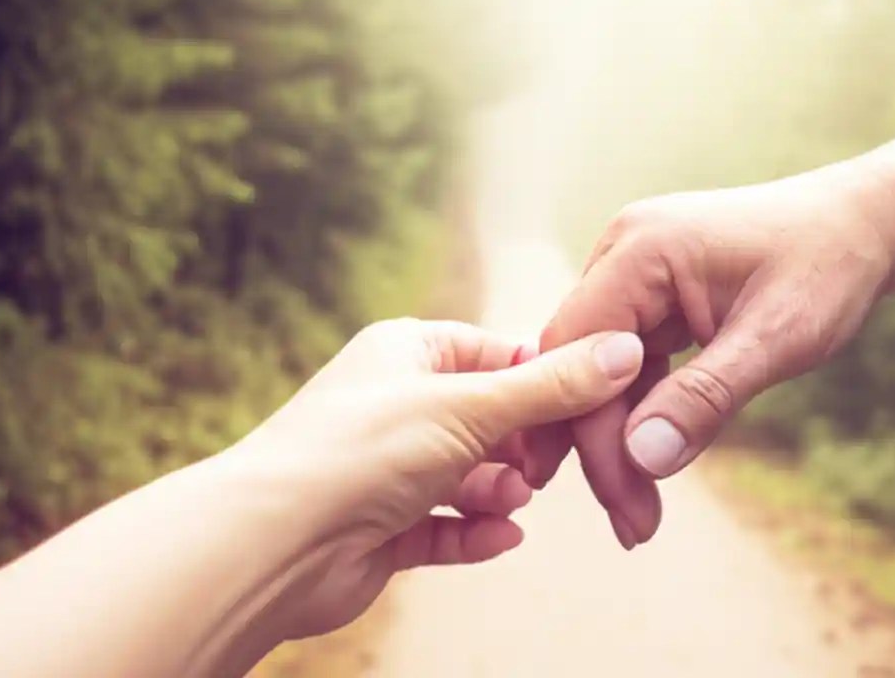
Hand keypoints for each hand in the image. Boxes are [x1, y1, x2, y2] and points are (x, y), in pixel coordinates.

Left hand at [226, 319, 643, 641]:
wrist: (272, 543)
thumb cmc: (357, 451)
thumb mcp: (469, 407)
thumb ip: (549, 388)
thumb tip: (622, 350)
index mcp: (406, 353)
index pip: (494, 353)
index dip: (541, 379)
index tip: (584, 405)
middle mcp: (394, 405)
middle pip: (486, 418)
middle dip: (521, 445)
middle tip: (544, 466)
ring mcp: (386, 469)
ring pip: (467, 475)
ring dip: (498, 490)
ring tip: (514, 502)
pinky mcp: (381, 528)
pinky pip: (443, 527)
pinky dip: (474, 532)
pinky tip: (501, 537)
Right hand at [533, 160, 894, 546]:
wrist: (864, 225)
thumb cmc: (829, 266)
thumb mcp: (777, 337)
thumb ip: (708, 395)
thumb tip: (644, 459)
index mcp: (640, 249)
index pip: (578, 350)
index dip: (585, 428)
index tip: (617, 500)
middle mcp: (622, 254)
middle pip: (581, 366)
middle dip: (604, 449)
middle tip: (634, 527)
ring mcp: (635, 275)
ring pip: (602, 374)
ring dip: (620, 442)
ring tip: (643, 516)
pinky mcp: (653, 298)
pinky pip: (629, 367)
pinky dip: (642, 418)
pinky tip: (655, 465)